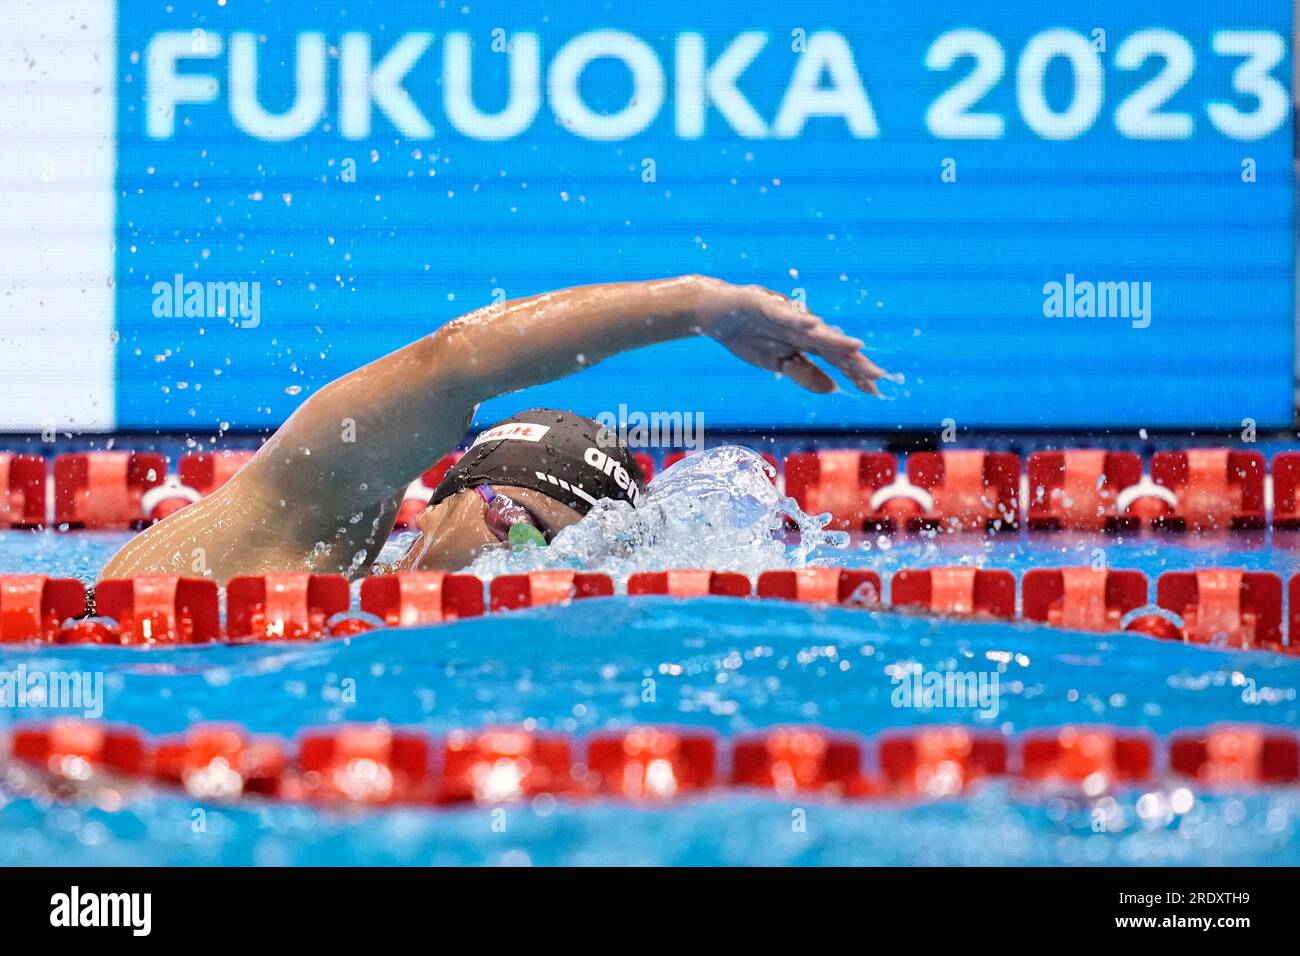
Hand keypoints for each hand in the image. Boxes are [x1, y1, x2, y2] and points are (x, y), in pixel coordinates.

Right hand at [691, 278, 893, 394]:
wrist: (713, 312)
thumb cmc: (748, 336)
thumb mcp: (778, 363)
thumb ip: (804, 373)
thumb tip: (833, 388)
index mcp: (805, 341)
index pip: (835, 359)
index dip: (854, 373)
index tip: (875, 390)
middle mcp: (800, 326)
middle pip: (831, 344)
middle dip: (853, 360)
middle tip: (878, 374)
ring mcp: (782, 314)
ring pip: (812, 329)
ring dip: (834, 338)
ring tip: (856, 348)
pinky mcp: (761, 303)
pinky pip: (780, 313)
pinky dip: (796, 319)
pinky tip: (812, 325)